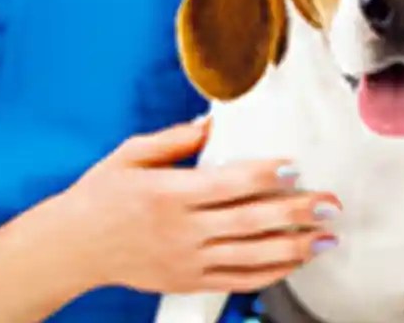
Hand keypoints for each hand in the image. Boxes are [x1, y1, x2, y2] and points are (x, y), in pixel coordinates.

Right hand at [55, 118, 340, 295]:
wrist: (74, 246)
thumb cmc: (100, 196)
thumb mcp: (130, 154)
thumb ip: (174, 140)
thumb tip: (212, 124)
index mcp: (170, 194)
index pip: (229, 184)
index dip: (266, 175)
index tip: (295, 167)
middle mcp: (183, 230)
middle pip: (251, 221)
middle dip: (297, 212)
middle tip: (329, 204)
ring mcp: (188, 260)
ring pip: (253, 256)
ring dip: (295, 247)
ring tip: (326, 237)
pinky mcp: (190, 280)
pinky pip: (239, 280)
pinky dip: (271, 273)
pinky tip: (293, 262)